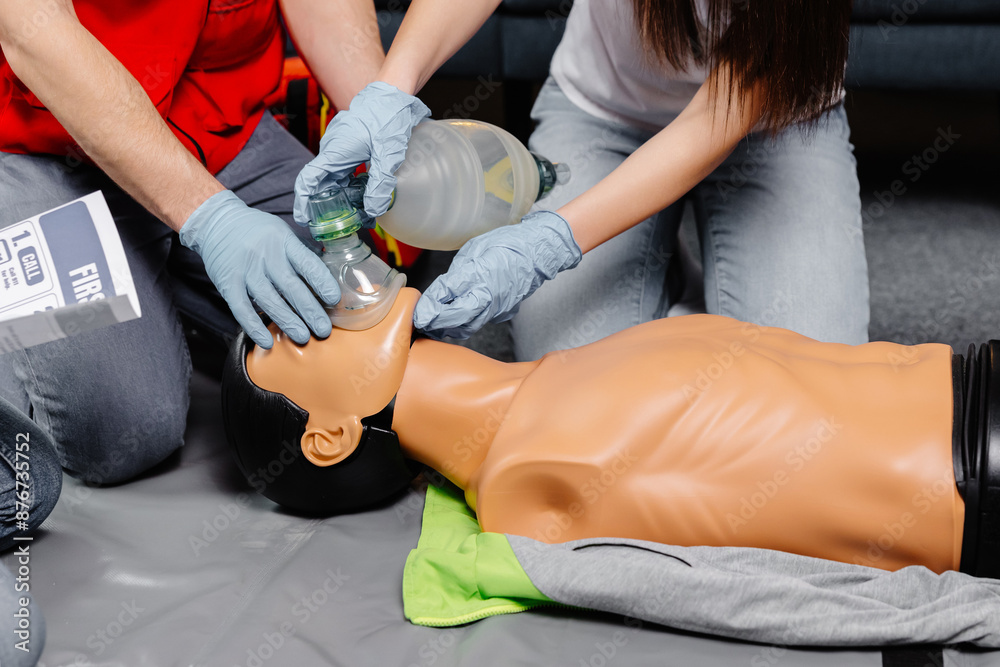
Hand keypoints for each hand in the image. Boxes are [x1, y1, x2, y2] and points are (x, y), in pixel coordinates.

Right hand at [179, 191, 340, 348]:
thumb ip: (301, 255)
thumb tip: (327, 280)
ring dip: (287, 322)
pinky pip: (241, 309)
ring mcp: (245, 269)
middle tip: (323, 329)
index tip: (334, 300)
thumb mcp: (282, 233)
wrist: (217, 223)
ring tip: (303, 337)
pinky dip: (254, 327)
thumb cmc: (257, 231)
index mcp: (283, 241)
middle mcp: (265, 255)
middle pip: (291, 287)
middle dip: (309, 311)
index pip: (307, 263)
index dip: (322, 283)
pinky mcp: (228, 283)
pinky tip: (267, 341)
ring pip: (269, 300)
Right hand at [293, 82, 429, 224]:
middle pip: (322, 183)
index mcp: (335, 150)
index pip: (309, 179)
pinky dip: (352, 186)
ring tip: (359, 217)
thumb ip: (380, 183)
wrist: (395, 91)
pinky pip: (345, 170)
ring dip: (344, 198)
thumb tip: (373, 210)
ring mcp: (341, 146)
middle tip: (340, 227)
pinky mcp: (351, 145)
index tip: (305, 219)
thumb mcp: (387, 154)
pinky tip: (367, 197)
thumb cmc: (389, 116)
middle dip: (328, 207)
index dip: (303, 201)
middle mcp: (334, 148)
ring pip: (336, 178)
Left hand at [413, 211, 581, 338]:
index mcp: (480, 276)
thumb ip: (456, 273)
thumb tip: (440, 292)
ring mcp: (498, 308)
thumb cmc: (508, 244)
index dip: (429, 307)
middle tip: (421, 320)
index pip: (447, 297)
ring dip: (449, 327)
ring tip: (434, 321)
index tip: (417, 312)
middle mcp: (489, 297)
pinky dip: (465, 323)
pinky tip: (455, 317)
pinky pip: (480, 322)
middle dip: (435, 323)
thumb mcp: (474, 250)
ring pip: (468, 326)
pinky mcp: (503, 313)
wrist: (539, 251)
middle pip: (456, 320)